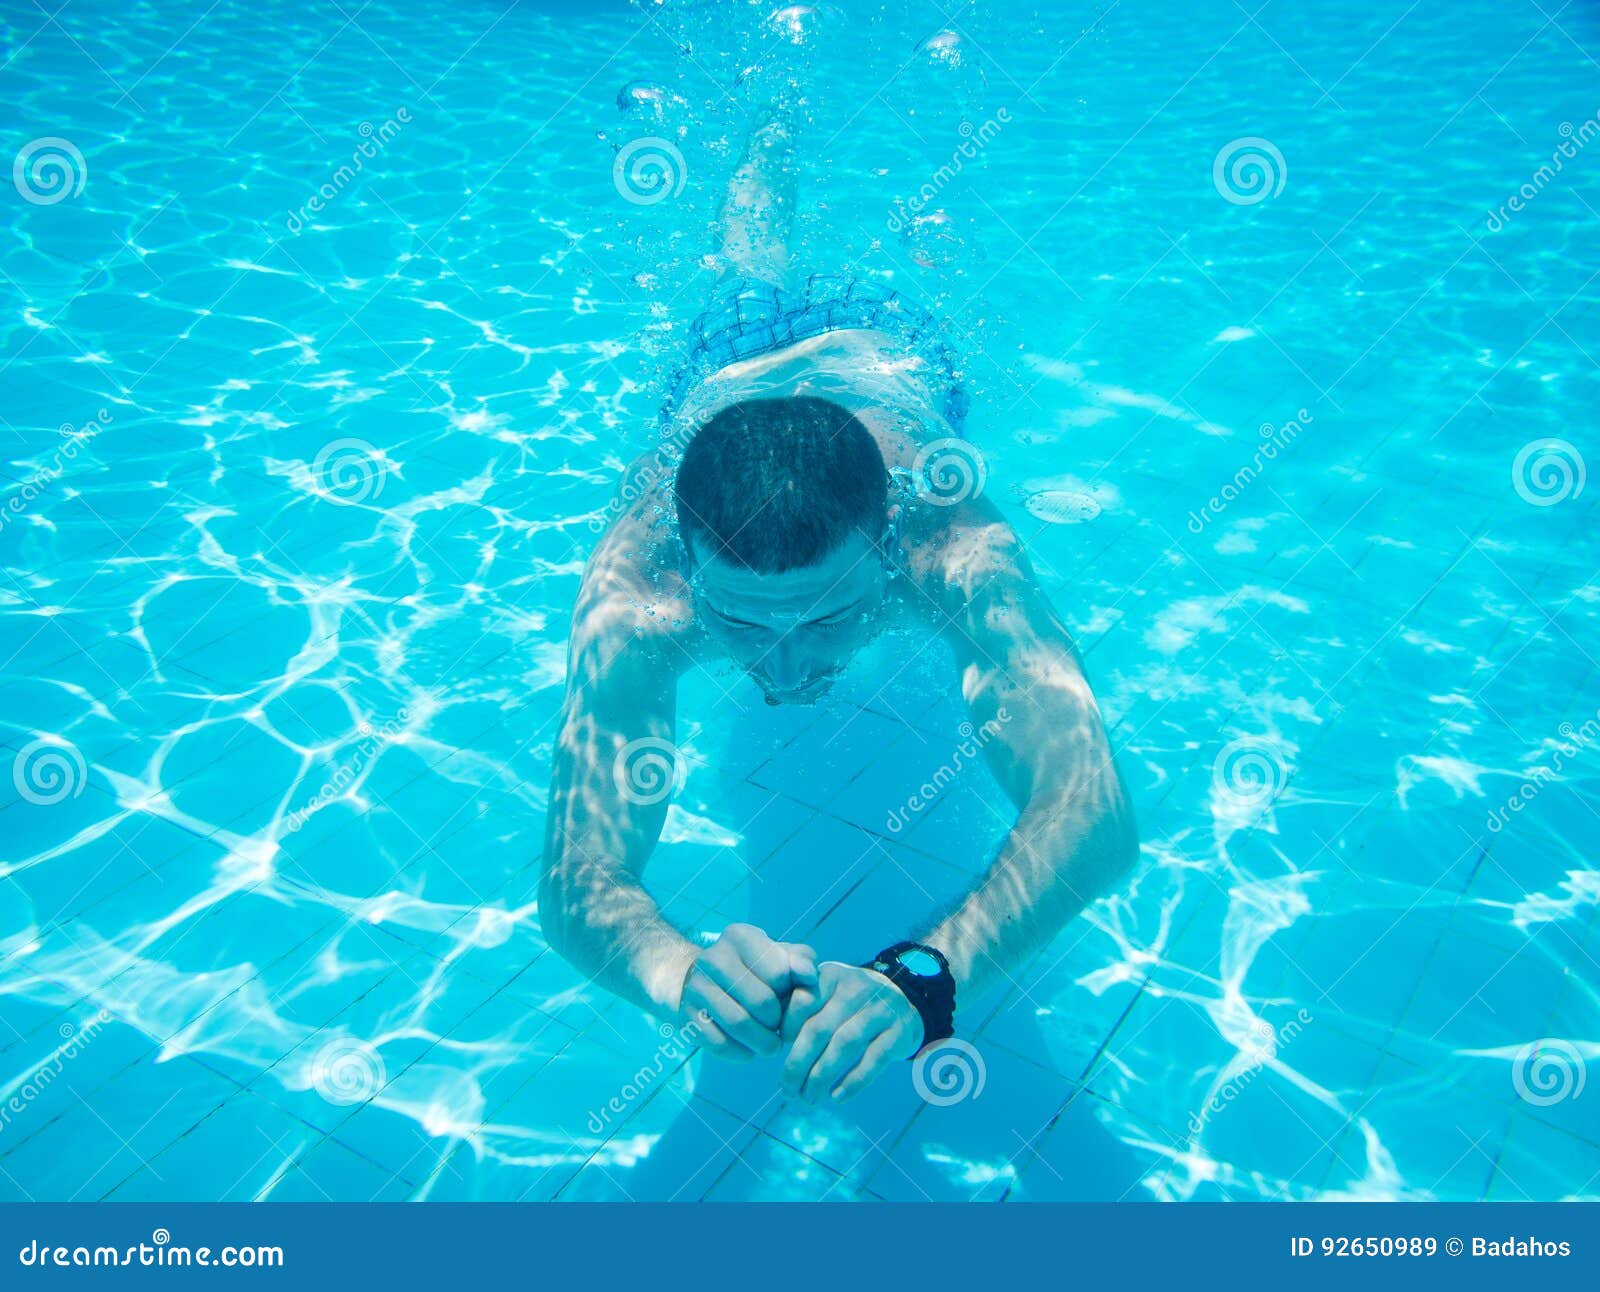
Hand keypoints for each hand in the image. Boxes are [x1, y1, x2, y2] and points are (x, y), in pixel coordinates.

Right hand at [677, 923, 816, 1060]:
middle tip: (781, 1030)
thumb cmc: (755, 970)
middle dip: (778, 1023)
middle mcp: (713, 957)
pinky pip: (719, 1043)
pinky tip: (748, 1050)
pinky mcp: (687, 1015)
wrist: (704, 981)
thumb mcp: (780, 957)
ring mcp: (696, 987)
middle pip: (761, 1001)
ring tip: (771, 1046)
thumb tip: (809, 975)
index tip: (788, 999)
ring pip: (739, 1024)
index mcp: (740, 936)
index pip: (779, 973)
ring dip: (763, 1043)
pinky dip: (740, 1053)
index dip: (791, 993)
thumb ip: (803, 961)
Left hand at [780, 961, 921, 1101]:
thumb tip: (768, 1038)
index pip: (802, 1001)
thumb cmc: (848, 1003)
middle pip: (819, 1029)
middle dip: (798, 1064)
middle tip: (787, 1090)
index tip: (776, 1052)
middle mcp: (856, 988)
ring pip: (844, 1045)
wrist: (901, 1000)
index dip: (786, 1030)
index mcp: (831, 976)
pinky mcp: (898, 1032)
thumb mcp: (825, 992)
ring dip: (821, 1076)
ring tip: (808, 1098)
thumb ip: (797, 1005)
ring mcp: (880, 1009)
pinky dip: (853, 1082)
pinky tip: (836, 1097)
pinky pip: (874, 1060)